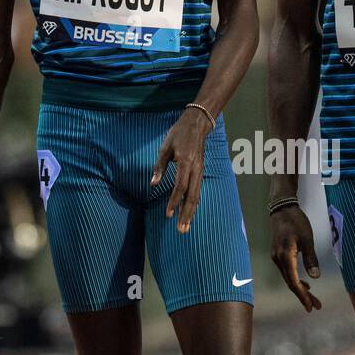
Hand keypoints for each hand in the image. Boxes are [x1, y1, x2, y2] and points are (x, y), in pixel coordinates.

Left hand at [150, 108, 211, 232]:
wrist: (197, 124)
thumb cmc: (178, 134)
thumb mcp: (165, 148)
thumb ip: (159, 167)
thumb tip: (153, 184)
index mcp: (185, 163)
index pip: (180, 187)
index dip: (174, 202)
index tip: (168, 215)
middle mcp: (195, 169)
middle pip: (191, 196)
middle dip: (186, 214)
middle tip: (181, 230)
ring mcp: (200, 171)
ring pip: (196, 196)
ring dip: (191, 212)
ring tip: (186, 227)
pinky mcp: (200, 171)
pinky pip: (198, 191)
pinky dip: (194, 203)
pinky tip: (191, 212)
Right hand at [270, 205, 320, 311]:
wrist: (281, 209)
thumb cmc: (296, 221)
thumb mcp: (307, 239)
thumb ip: (311, 258)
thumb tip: (316, 277)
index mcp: (285, 257)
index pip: (293, 282)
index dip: (302, 296)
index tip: (311, 306)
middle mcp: (278, 260)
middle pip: (290, 283)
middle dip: (303, 296)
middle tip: (316, 306)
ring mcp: (276, 257)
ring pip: (288, 278)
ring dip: (300, 289)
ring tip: (313, 298)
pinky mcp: (278, 255)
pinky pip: (287, 272)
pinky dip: (295, 280)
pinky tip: (305, 283)